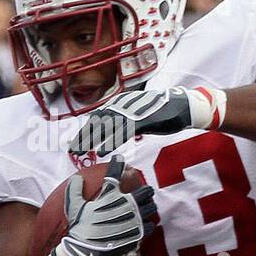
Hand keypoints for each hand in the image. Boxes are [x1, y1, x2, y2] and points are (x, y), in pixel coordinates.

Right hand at [55, 157, 157, 255]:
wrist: (86, 251)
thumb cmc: (79, 227)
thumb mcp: (73, 206)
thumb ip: (75, 190)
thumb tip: (77, 178)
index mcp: (109, 196)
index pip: (114, 174)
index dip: (118, 164)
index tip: (120, 159)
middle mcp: (124, 205)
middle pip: (146, 191)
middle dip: (147, 190)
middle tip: (146, 192)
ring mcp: (133, 219)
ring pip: (151, 208)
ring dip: (150, 206)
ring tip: (147, 207)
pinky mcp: (138, 233)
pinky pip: (151, 225)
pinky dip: (149, 224)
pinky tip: (145, 224)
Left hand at [69, 86, 224, 157]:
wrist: (184, 106)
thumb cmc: (164, 111)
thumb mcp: (142, 115)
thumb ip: (129, 121)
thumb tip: (122, 130)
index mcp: (121, 104)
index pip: (98, 117)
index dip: (86, 130)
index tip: (77, 142)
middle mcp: (122, 106)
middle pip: (98, 122)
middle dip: (84, 136)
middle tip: (72, 149)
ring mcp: (132, 112)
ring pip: (106, 128)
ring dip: (91, 140)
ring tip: (80, 151)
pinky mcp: (142, 120)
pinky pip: (122, 133)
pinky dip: (110, 142)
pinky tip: (102, 151)